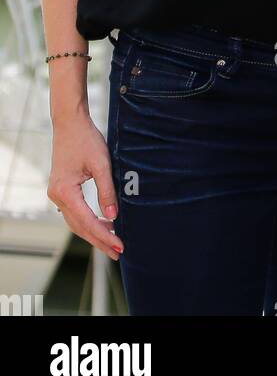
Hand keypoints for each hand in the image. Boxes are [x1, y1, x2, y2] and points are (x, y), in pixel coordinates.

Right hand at [47, 112, 123, 260]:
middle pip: (79, 227)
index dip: (104, 235)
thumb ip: (107, 190)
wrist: (70, 123)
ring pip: (76, 222)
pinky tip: (103, 223)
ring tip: (113, 242)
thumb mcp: (101, 163)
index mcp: (65, 191)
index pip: (87, 221)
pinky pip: (75, 213)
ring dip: (94, 232)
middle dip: (99, 240)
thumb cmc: (86, 139)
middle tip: (118, 252)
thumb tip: (113, 216)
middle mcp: (57, 196)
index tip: (120, 245)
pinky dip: (88, 221)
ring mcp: (57, 194)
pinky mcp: (62, 190)